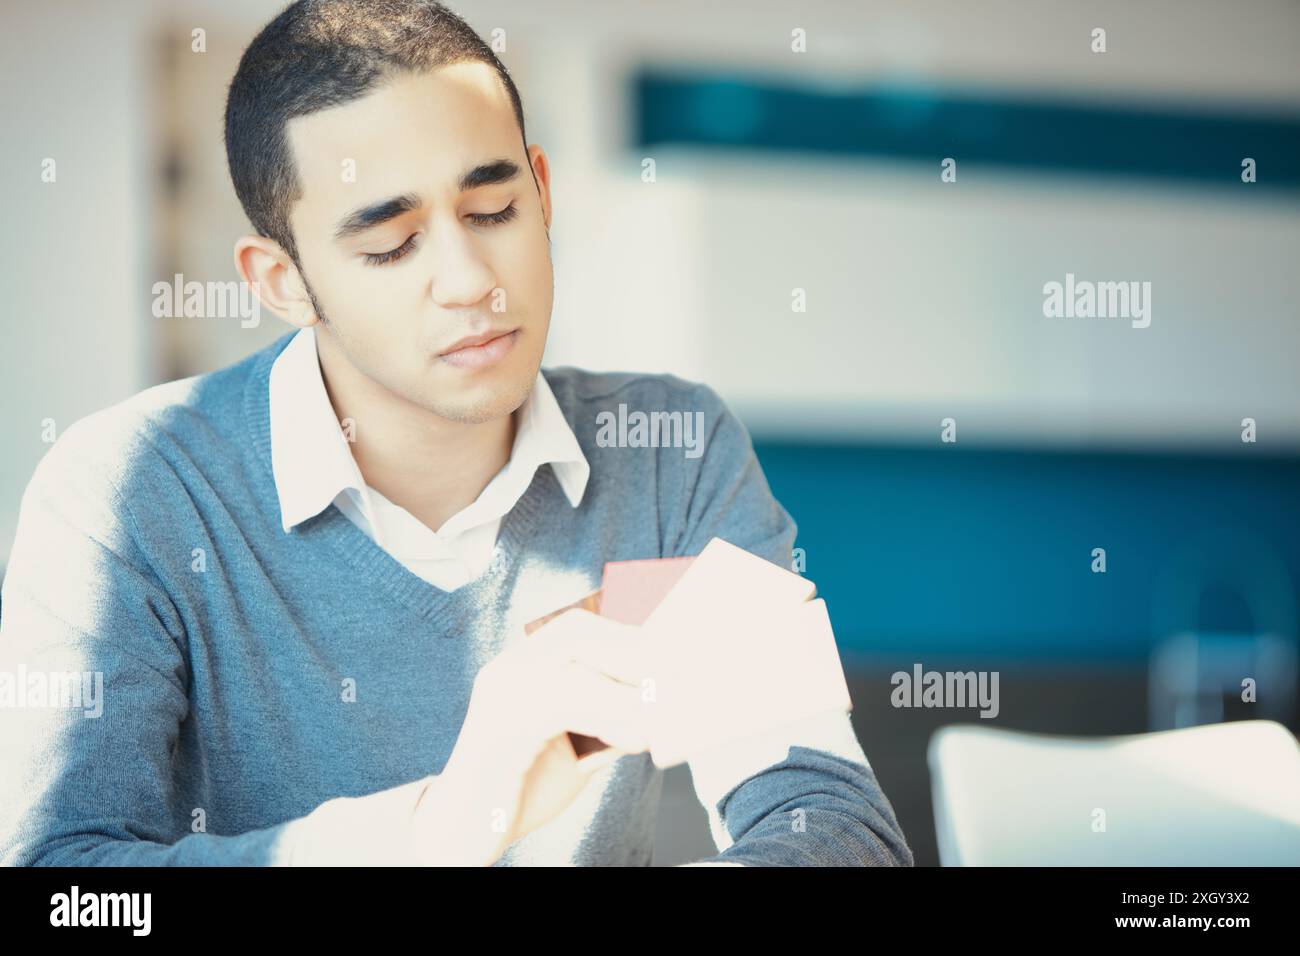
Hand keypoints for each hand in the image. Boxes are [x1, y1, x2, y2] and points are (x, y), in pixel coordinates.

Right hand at [411, 609, 649, 864]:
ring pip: (573, 666)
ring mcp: (500, 692)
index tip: (674, 660)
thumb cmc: (524, 787)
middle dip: (633, 655)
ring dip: (627, 691)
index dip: (629, 639)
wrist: (466, 832)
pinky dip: (610, 715)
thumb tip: (666, 698)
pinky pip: (563, 702)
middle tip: (675, 686)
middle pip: (576, 634)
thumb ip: (611, 713)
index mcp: (523, 665)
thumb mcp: (579, 741)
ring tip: (658, 722)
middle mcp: (507, 669)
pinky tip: (635, 741)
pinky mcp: (500, 724)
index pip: (579, 628)